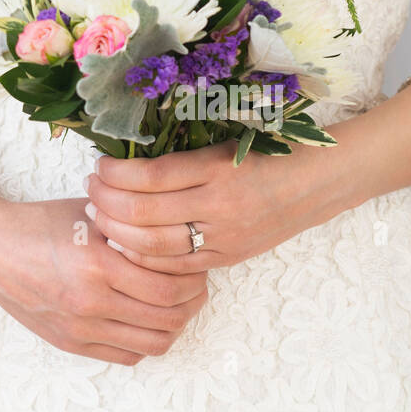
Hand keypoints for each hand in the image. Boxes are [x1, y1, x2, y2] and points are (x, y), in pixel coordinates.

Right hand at [0, 192, 209, 365]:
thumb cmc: (38, 224)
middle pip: (168, 320)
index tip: (196, 265)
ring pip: (152, 344)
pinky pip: (126, 356)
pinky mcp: (70, 343)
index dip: (193, 280)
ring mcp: (79, 329)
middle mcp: (89, 303)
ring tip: (171, 306)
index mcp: (97, 266)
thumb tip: (177, 236)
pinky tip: (142, 319)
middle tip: (193, 286)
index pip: (169, 288)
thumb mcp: (89, 214)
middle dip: (191, 303)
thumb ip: (133, 228)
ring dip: (172, 326)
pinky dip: (144, 341)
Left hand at [83, 139, 350, 274]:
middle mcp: (219, 206)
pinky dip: (139, 257)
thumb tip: (120, 167)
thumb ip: (177, 160)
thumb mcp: (224, 144)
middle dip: (105, 203)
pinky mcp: (225, 259)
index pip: (149, 176)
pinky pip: (171, 267)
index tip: (98, 166)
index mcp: (217, 168)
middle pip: (142, 214)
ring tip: (98, 215)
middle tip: (89, 190)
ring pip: (151, 246)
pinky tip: (122, 244)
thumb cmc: (269, 153)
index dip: (114, 174)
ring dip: (115, 231)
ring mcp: (222, 238)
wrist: (321, 182)